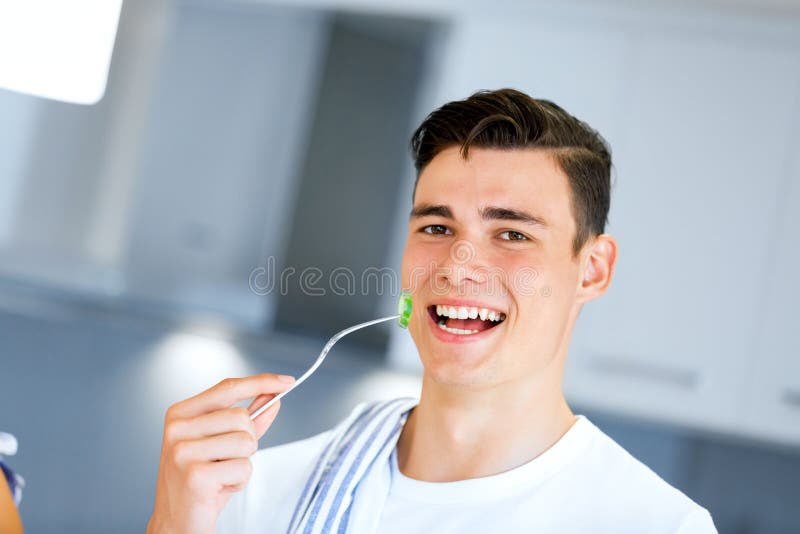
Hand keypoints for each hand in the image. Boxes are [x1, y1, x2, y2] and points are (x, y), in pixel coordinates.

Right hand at [146, 373, 294, 533]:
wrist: (177, 523)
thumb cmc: (200, 482)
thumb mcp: (222, 445)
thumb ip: (248, 419)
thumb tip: (272, 397)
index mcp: (180, 414)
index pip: (228, 388)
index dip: (261, 382)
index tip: (286, 382)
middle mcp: (177, 429)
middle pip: (242, 417)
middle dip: (247, 441)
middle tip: (226, 460)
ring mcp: (183, 452)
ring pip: (246, 442)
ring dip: (243, 463)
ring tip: (221, 475)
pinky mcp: (195, 475)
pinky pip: (244, 467)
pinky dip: (240, 481)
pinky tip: (220, 488)